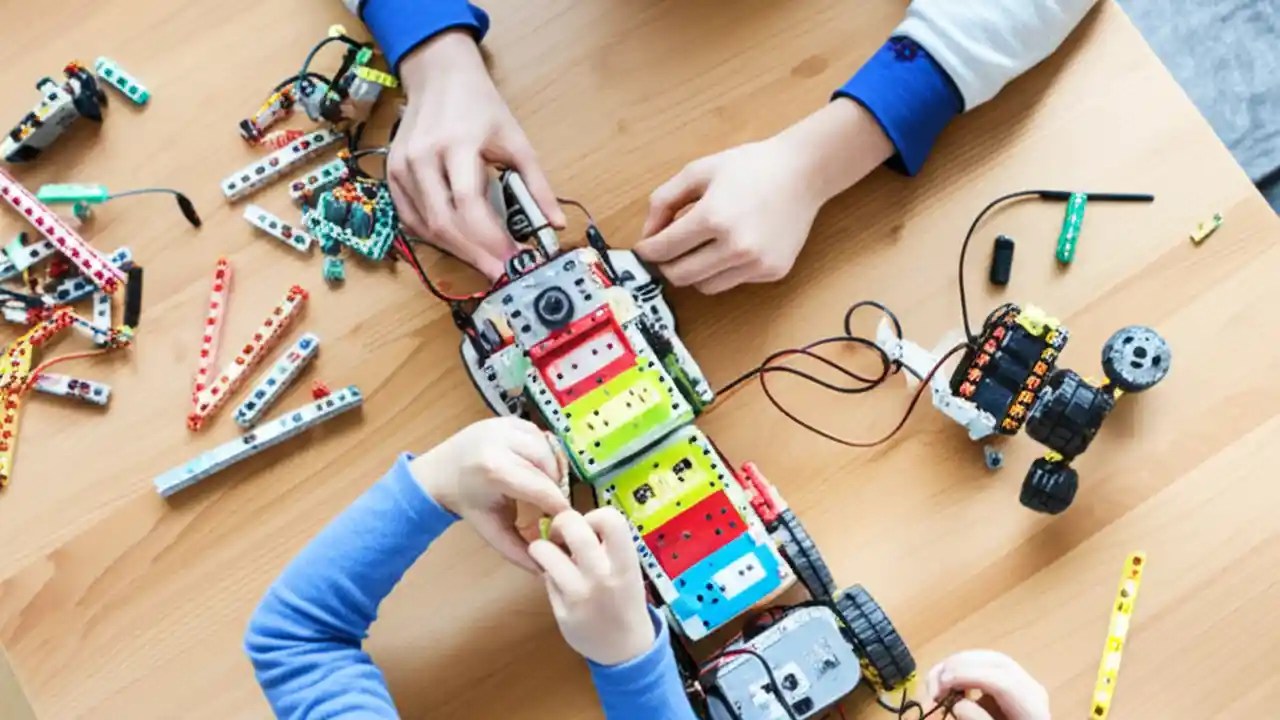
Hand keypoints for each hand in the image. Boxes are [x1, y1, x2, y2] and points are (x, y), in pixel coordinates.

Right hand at [390, 30, 564, 279]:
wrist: (438, 76)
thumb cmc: (479, 105)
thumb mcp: (516, 140)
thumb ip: (537, 184)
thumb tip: (555, 222)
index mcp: (457, 144)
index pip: (469, 204)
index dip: (491, 239)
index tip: (514, 258)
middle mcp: (423, 157)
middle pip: (445, 222)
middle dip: (476, 254)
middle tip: (501, 273)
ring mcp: (402, 166)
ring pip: (426, 226)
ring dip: (457, 251)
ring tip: (484, 264)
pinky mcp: (393, 174)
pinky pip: (411, 219)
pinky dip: (435, 238)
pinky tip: (457, 247)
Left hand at [410, 417, 570, 570]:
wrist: (437, 473)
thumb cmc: (466, 502)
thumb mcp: (491, 529)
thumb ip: (518, 550)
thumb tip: (545, 569)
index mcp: (495, 471)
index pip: (542, 489)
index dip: (559, 506)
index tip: (566, 519)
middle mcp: (500, 442)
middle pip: (549, 466)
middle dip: (555, 486)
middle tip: (552, 503)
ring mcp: (503, 426)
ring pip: (547, 446)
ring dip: (551, 467)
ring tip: (544, 484)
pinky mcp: (507, 418)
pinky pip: (539, 433)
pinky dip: (543, 450)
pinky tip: (535, 465)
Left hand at [529, 508, 654, 665]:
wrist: (626, 649)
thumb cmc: (626, 601)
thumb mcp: (628, 570)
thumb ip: (607, 548)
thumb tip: (578, 523)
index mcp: (625, 564)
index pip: (610, 519)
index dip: (595, 515)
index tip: (591, 527)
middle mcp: (602, 577)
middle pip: (572, 527)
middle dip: (560, 523)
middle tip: (560, 533)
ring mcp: (579, 596)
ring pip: (545, 551)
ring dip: (542, 547)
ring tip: (550, 554)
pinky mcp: (561, 612)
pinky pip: (544, 578)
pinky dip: (547, 573)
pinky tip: (558, 580)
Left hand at [635, 99, 892, 293]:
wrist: (802, 172)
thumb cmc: (749, 167)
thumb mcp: (699, 171)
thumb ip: (664, 200)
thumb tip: (648, 234)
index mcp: (713, 216)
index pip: (664, 249)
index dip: (647, 251)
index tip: (643, 249)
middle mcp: (735, 246)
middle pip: (680, 275)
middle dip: (665, 266)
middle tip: (665, 253)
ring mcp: (756, 263)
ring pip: (705, 286)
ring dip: (693, 272)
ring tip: (699, 249)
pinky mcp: (772, 272)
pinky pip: (733, 281)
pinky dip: (723, 270)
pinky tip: (732, 246)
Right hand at [926, 651, 1050, 719]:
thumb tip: (958, 704)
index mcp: (1032, 707)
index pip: (1002, 681)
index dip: (968, 677)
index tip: (941, 686)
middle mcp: (1030, 688)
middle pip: (995, 661)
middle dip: (959, 666)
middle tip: (935, 685)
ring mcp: (1022, 683)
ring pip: (988, 658)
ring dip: (957, 664)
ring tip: (938, 685)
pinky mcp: (1010, 683)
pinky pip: (985, 665)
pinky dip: (963, 669)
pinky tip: (949, 684)